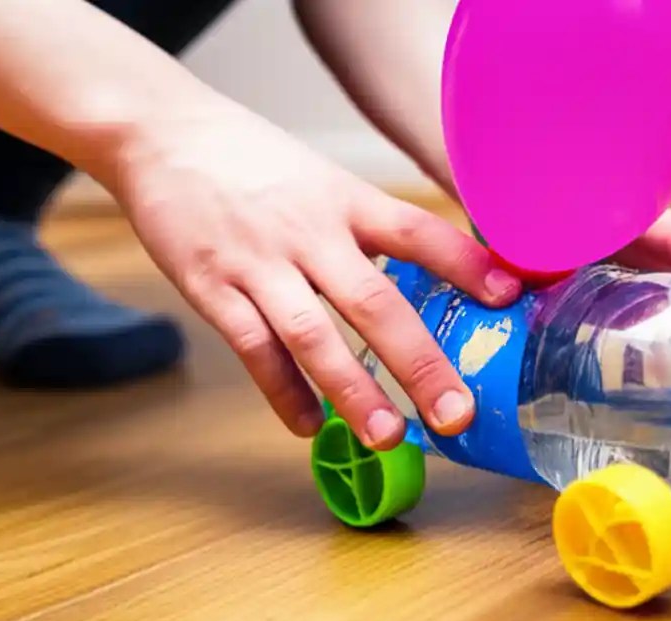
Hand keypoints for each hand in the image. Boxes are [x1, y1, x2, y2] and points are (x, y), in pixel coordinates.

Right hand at [108, 101, 521, 447]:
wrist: (159, 132)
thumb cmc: (253, 162)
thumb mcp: (324, 179)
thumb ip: (371, 226)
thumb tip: (438, 270)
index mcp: (345, 200)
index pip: (418, 231)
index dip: (466, 262)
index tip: (511, 295)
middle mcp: (309, 232)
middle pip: (375, 302)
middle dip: (420, 364)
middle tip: (457, 414)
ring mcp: (257, 262)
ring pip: (312, 336)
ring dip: (352, 392)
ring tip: (389, 438)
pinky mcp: (209, 287)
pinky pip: (252, 349)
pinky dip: (282, 391)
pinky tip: (308, 426)